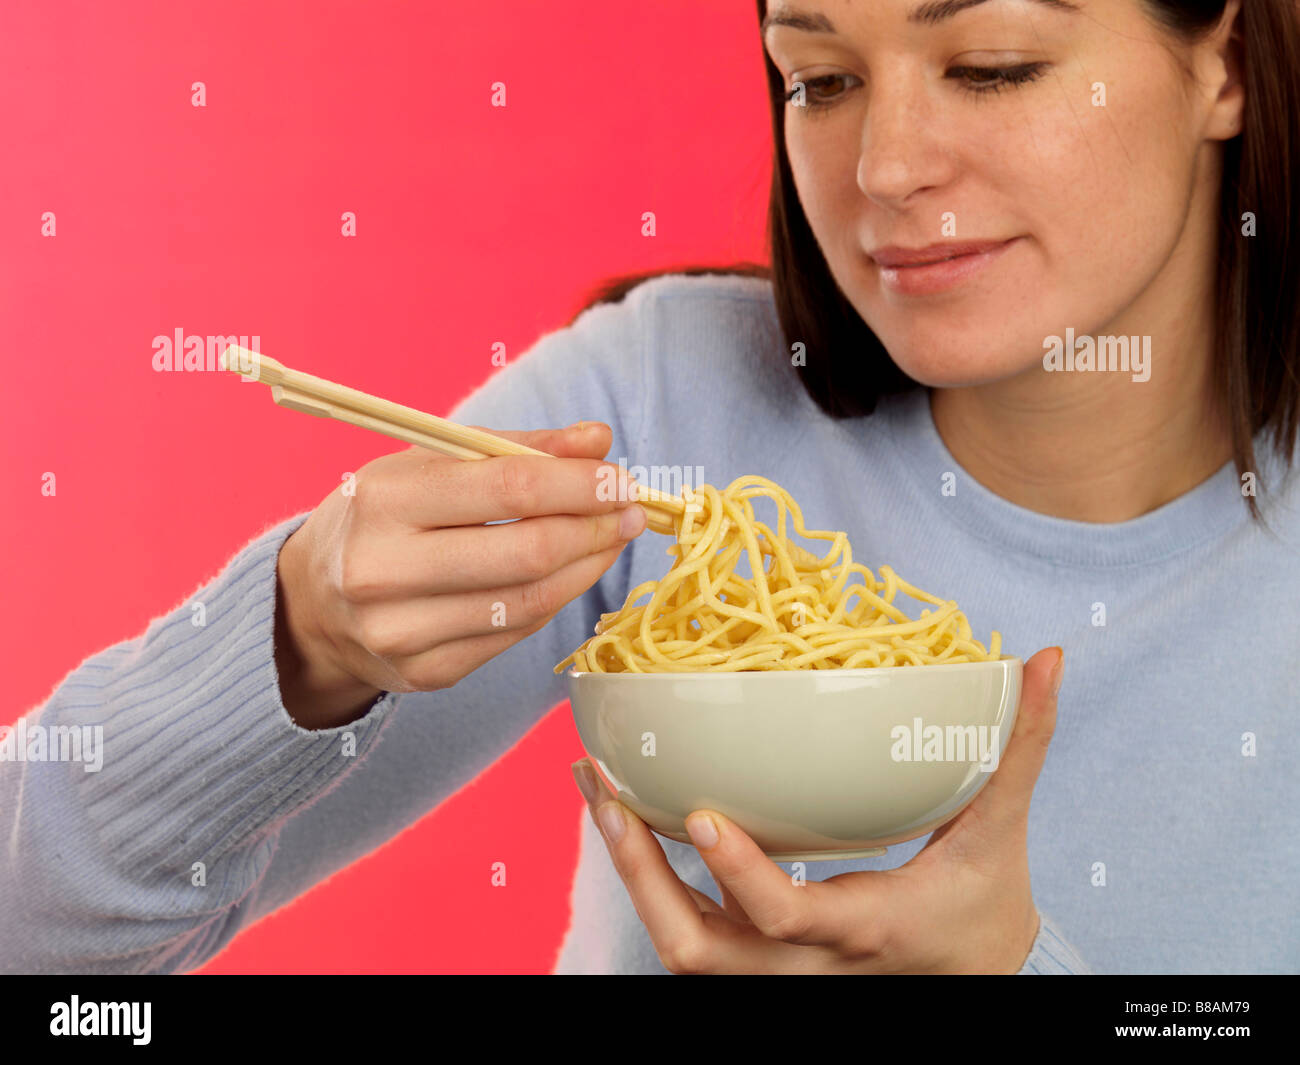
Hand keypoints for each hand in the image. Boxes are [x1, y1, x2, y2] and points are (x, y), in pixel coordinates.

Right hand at [275, 421, 645, 729]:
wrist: (313, 602)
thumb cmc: (383, 516)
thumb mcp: (430, 463)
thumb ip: (517, 448)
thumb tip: (599, 440)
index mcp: (383, 502)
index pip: (507, 489)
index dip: (578, 484)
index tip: (620, 477)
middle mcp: (383, 571)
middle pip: (527, 553)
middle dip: (595, 528)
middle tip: (630, 510)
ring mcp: (401, 633)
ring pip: (530, 602)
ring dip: (588, 567)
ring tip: (613, 538)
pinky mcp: (424, 673)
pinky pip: (515, 635)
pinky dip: (554, 600)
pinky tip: (569, 574)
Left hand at [570, 646, 1063, 973]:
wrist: (972, 982)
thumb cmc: (982, 908)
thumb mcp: (1001, 831)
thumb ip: (1020, 746)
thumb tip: (1046, 659)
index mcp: (866, 930)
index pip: (790, 919)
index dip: (743, 876)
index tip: (704, 813)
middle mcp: (805, 966)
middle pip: (700, 950)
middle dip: (640, 875)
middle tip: (608, 791)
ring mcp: (773, 971)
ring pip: (681, 947)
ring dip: (631, 871)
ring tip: (600, 790)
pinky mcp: (756, 960)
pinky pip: (689, 930)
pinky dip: (651, 876)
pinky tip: (629, 812)